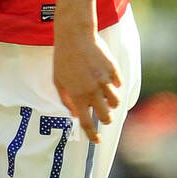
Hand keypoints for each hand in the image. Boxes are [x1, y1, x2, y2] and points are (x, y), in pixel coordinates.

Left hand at [53, 28, 121, 143]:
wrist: (75, 36)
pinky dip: (114, 86)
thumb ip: (66, 100)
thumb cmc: (63, 59)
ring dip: (111, 104)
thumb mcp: (58, 81)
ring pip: (116, 102)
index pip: (87, 123)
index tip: (96, 140)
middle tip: (102, 116)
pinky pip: (118, 84)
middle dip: (105, 119)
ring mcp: (104, 81)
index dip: (92, 135)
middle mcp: (93, 91)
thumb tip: (75, 114)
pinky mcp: (113, 70)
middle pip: (106, 116)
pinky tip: (108, 81)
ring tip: (106, 99)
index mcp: (78, 96)